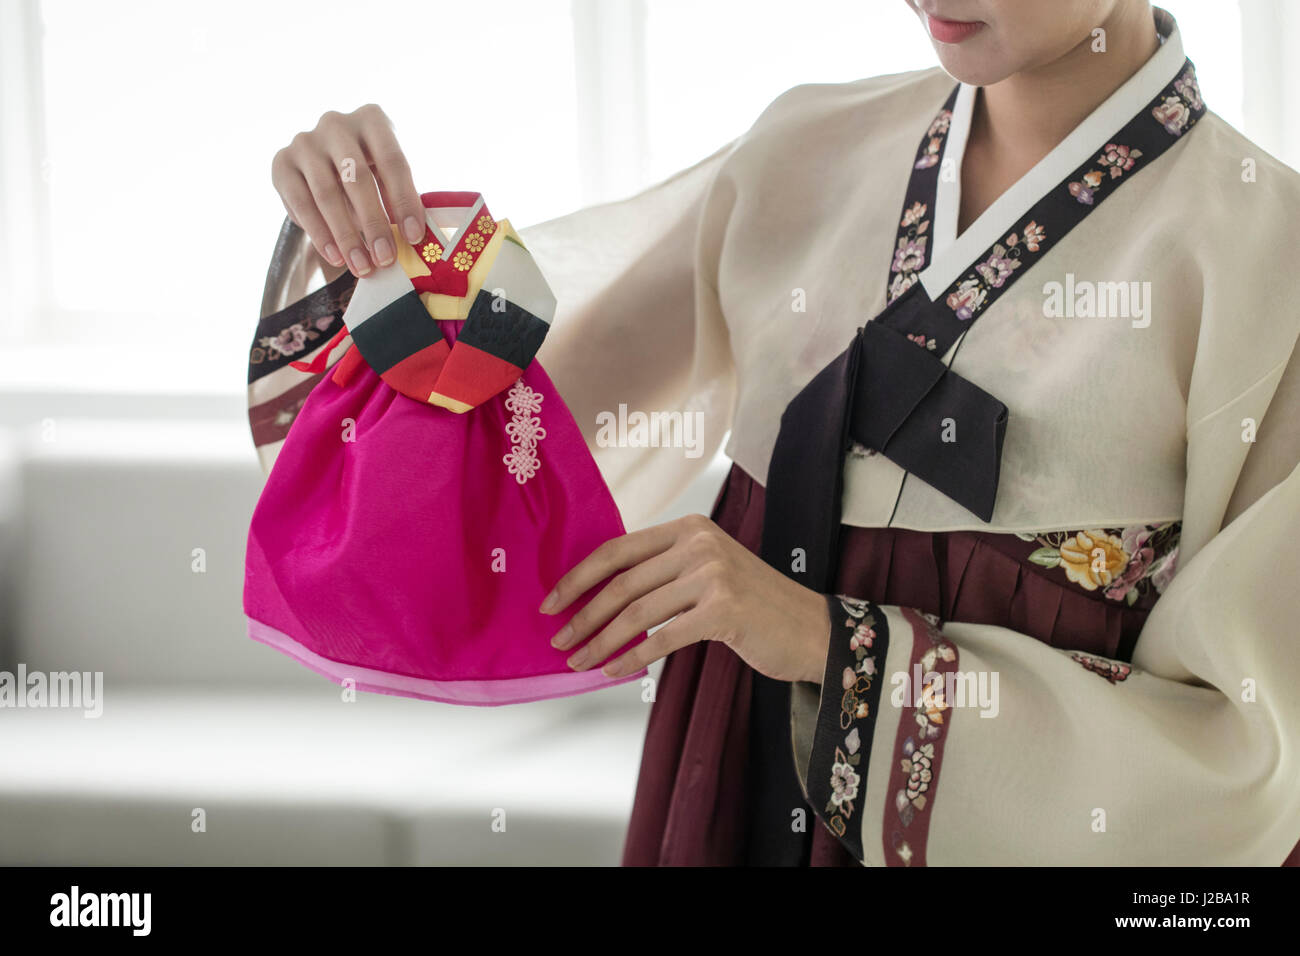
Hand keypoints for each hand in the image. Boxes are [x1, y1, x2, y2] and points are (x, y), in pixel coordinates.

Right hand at [271, 103, 425, 278]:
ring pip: (326, 192)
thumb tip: (412, 241)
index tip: (413, 237)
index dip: (404, 200)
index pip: (392, 160)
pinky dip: (319, 234)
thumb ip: (398, 200)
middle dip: (374, 223)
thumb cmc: (371, 173)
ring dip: (345, 235)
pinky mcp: (282, 162)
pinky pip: (300, 202)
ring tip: (362, 266)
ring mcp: (305, 141)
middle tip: (385, 258)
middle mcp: (335, 123)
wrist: (325, 164)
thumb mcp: (389, 178)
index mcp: (372, 119)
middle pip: (356, 176)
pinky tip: (336, 257)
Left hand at [542, 514, 831, 683]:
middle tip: (558, 640)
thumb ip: (664, 572)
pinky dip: (631, 658)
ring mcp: (713, 575)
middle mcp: (700, 544)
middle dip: (582, 616)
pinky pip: (661, 639)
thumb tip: (601, 597)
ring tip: (579, 661)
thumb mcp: (708, 572)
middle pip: (622, 583)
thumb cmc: (754, 607)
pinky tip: (613, 671)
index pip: (618, 549)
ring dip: (600, 641)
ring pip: (637, 613)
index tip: (551, 603)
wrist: (812, 630)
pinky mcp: (724, 610)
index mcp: (690, 527)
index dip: (578, 578)